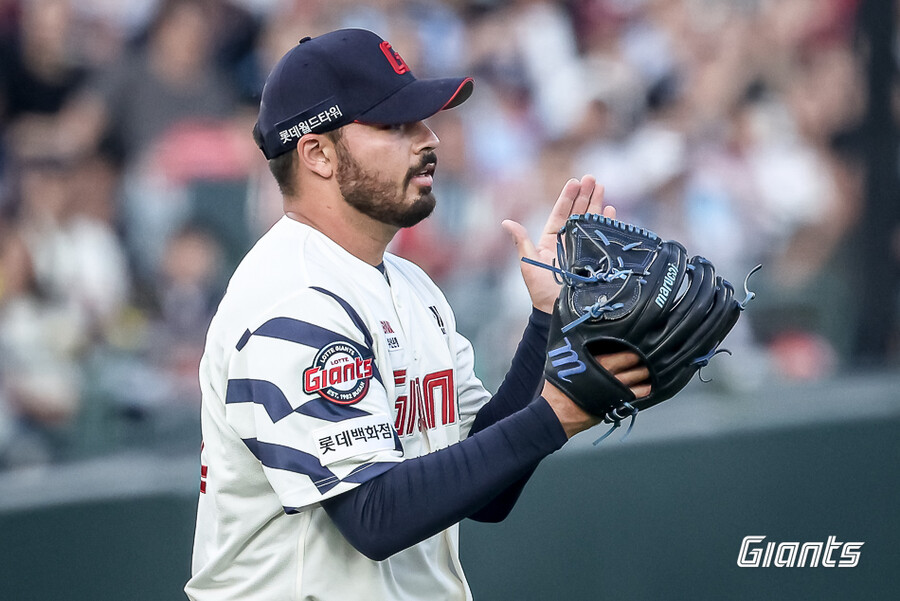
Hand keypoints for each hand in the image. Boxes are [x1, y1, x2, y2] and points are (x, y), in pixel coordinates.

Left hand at [502, 175, 614, 313]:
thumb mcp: (529, 263)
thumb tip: (506, 222)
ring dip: (597, 204)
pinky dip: (607, 224)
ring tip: (602, 187)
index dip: (567, 198)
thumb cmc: (541, 290)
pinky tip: (611, 212)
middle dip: (585, 195)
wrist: (558, 312)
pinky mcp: (596, 258)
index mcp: (551, 240)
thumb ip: (522, 241)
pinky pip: (603, 238)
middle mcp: (568, 242)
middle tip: (592, 178)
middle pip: (578, 213)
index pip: (560, 214)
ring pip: (591, 222)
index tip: (574, 181)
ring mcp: (583, 249)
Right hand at [542, 351, 650, 438]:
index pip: (626, 352)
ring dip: (647, 375)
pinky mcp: (616, 405)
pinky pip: (636, 396)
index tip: (641, 343)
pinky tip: (648, 387)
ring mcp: (615, 391)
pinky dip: (644, 391)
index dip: (635, 347)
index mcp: (599, 362)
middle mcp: (610, 376)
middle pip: (635, 365)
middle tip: (651, 356)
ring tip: (652, 370)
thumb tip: (578, 334)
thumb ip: (575, 347)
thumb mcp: (564, 360)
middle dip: (644, 361)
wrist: (558, 412)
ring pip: (638, 380)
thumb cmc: (559, 386)